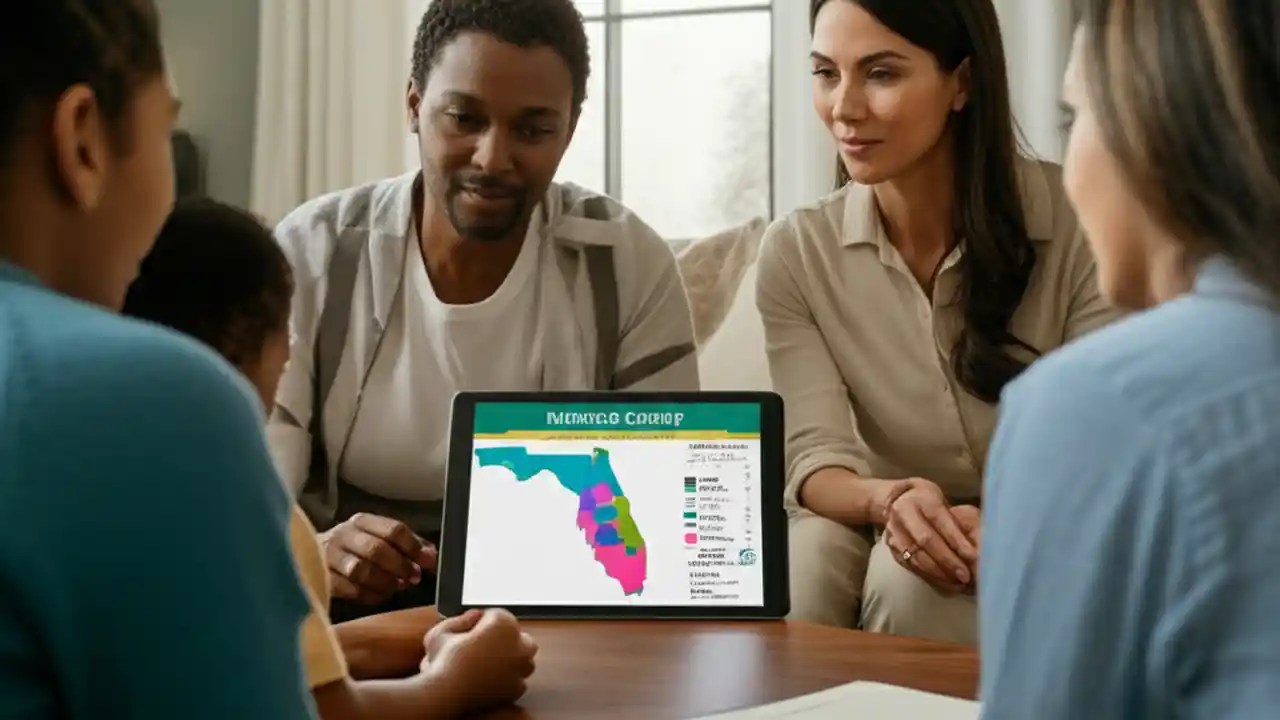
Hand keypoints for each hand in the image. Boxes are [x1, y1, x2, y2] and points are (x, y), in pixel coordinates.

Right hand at [321, 513, 437, 604]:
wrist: (307, 556)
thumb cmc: (353, 549)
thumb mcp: (377, 537)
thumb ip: (406, 545)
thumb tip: (431, 556)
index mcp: (362, 521)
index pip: (393, 529)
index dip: (414, 547)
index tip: (428, 562)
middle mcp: (343, 535)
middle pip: (377, 549)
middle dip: (400, 566)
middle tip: (413, 578)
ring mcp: (329, 556)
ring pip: (360, 570)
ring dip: (384, 582)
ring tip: (395, 586)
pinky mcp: (321, 578)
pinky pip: (349, 589)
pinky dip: (368, 594)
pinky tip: (378, 594)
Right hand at [421, 609, 537, 713]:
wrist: (446, 694)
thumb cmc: (444, 661)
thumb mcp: (442, 632)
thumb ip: (460, 620)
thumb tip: (474, 616)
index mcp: (503, 623)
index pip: (498, 615)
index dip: (483, 622)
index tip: (472, 630)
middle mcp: (518, 643)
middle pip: (519, 636)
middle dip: (506, 639)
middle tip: (485, 646)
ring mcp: (520, 667)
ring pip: (524, 659)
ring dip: (512, 659)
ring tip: (489, 664)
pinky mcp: (516, 688)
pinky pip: (517, 680)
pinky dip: (508, 680)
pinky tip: (490, 680)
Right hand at [882, 478, 977, 592]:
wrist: (898, 500)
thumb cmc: (929, 502)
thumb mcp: (944, 503)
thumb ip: (959, 521)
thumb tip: (980, 547)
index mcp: (921, 499)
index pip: (940, 520)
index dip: (956, 539)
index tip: (972, 556)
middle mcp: (903, 513)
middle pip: (926, 540)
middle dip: (948, 560)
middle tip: (966, 575)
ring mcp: (894, 532)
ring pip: (917, 556)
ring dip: (940, 572)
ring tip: (959, 582)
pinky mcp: (892, 548)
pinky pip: (912, 566)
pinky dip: (931, 577)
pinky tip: (947, 583)